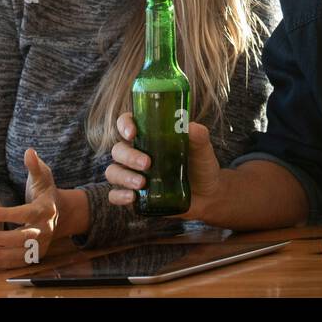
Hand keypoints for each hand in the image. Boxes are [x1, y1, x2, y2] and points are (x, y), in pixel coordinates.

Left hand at [0, 149, 59, 269]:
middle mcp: (45, 229)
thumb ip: (35, 166)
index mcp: (45, 209)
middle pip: (21, 238)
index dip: (5, 214)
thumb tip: (29, 151)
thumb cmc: (46, 193)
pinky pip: (22, 261)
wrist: (61, 213)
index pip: (25, 213)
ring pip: (20, 253)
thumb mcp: (43, 177)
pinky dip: (7, 263)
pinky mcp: (38, 253)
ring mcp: (42, 244)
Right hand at [105, 111, 221, 219]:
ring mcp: (133, 175)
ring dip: (123, 177)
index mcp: (148, 136)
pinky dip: (119, 196)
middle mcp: (136, 153)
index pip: (127, 123)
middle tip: (147, 163)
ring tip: (142, 184)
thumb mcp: (202, 149)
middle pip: (118, 150)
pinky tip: (132, 198)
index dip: (124, 125)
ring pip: (113, 171)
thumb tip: (190, 127)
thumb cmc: (201, 165)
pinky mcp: (135, 195)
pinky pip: (114, 195)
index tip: (132, 133)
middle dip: (129, 156)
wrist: (208, 195)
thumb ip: (198, 136)